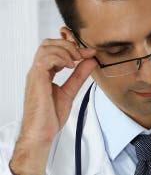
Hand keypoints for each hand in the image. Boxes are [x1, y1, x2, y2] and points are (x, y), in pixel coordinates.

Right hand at [10, 37, 96, 174]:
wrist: (42, 131)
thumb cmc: (50, 116)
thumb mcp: (70, 91)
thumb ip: (79, 76)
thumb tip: (90, 61)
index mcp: (45, 73)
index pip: (54, 49)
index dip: (72, 47)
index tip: (89, 52)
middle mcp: (39, 71)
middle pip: (48, 43)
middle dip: (68, 44)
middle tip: (83, 54)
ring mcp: (36, 74)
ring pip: (46, 47)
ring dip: (65, 49)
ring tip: (77, 60)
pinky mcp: (36, 79)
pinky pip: (44, 59)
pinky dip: (60, 58)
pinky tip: (70, 65)